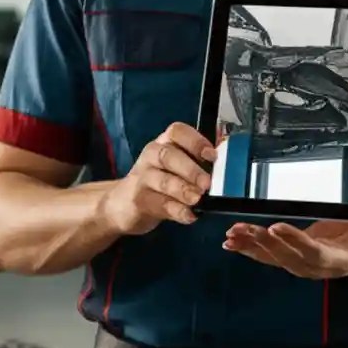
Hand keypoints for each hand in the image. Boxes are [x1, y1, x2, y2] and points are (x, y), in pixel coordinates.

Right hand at [99, 122, 215, 234]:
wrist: (121, 204)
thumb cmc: (157, 182)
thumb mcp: (175, 167)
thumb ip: (197, 160)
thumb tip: (226, 150)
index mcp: (164, 143)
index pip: (177, 132)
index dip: (195, 141)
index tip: (211, 155)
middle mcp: (151, 156)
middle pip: (168, 155)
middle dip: (190, 169)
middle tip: (207, 183)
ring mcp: (142, 178)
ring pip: (163, 181)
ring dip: (183, 190)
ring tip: (197, 199)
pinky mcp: (138, 200)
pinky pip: (159, 205)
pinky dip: (177, 211)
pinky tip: (190, 215)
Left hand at [223, 220, 347, 278]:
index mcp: (338, 261)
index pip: (313, 251)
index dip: (294, 241)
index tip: (276, 227)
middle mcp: (316, 267)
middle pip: (287, 256)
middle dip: (264, 243)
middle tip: (246, 228)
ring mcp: (302, 264)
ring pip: (273, 257)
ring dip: (251, 246)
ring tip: (232, 235)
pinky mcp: (294, 257)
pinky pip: (268, 256)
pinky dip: (248, 249)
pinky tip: (231, 242)